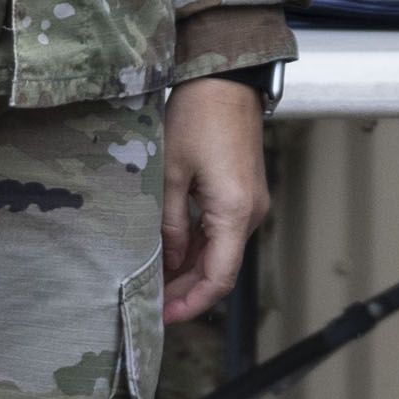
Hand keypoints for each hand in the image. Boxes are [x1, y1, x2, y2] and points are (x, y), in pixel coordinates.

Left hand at [161, 76, 269, 326]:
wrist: (225, 81)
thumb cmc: (198, 119)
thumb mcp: (170, 175)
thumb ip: (168, 225)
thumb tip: (165, 263)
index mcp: (234, 212)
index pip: (219, 278)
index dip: (192, 304)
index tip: (163, 317)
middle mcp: (250, 213)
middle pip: (220, 269)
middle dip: (185, 290)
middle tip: (148, 303)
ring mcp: (250, 202)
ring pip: (220, 251)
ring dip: (189, 269)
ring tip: (152, 280)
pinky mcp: (243, 192)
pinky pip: (222, 232)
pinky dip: (197, 247)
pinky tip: (168, 252)